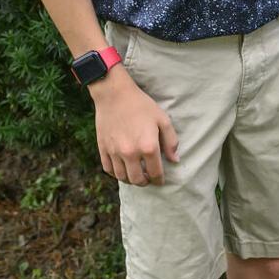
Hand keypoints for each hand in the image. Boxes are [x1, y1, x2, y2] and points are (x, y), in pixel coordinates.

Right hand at [92, 71, 178, 185]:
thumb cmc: (142, 106)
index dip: (159, 180)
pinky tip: (123, 170)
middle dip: (145, 183)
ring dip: (130, 180)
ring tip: (137, 176)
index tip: (161, 181)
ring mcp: (114, 152)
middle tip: (149, 180)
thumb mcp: (163, 120)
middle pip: (138, 180)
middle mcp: (130, 153)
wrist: (115, 95)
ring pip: (122, 177)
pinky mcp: (103, 149)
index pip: (155, 173)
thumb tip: (175, 160)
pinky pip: (108, 169)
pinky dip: (116, 173)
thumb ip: (171, 142)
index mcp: (148, 147)